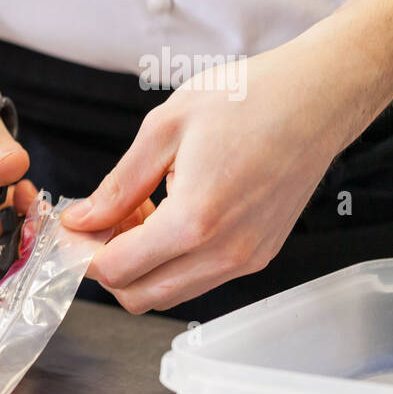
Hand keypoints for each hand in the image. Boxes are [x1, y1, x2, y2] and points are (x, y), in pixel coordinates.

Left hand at [63, 42, 348, 312]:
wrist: (318, 96)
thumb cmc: (251, 100)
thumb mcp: (164, 130)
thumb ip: (118, 185)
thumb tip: (82, 219)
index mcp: (195, 220)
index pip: (117, 271)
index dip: (84, 254)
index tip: (74, 231)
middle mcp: (225, 251)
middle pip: (139, 297)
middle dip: (108, 267)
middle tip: (102, 223)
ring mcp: (246, 258)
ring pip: (169, 293)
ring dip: (140, 266)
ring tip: (139, 213)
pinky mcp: (259, 255)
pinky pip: (199, 279)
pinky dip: (171, 261)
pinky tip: (168, 216)